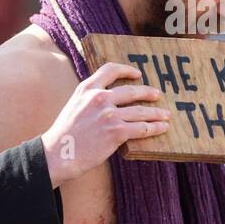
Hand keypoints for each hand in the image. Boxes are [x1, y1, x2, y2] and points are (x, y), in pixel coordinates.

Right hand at [40, 62, 168, 186]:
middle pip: (132, 90)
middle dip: (148, 93)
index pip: (110, 70)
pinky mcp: (116, 131)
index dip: (127, 70)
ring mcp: (109, 114)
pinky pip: (142, 128)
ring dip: (156, 113)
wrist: (59, 153)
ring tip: (165, 115)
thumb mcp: (74, 105)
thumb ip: (91, 98)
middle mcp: (99, 98)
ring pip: (141, 111)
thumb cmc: (65, 134)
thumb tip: (111, 98)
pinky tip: (162, 128)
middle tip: (157, 95)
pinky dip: (155, 128)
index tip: (137, 74)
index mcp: (87, 88)